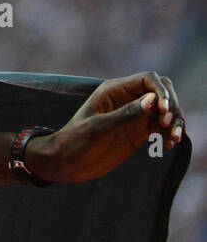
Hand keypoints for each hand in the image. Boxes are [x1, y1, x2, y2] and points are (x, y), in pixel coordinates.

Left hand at [29, 71, 185, 182]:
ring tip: (173, 139)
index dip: (161, 91)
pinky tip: (168, 145)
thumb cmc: (75, 141)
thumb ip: (125, 114)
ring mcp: (135, 115)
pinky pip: (162, 127)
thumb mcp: (98, 128)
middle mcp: (127, 99)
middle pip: (162, 91)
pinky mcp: (139, 131)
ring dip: (175, 121)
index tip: (163, 110)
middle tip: (169, 125)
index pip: (148, 79)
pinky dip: (170, 133)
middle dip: (172, 105)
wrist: (66, 162)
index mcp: (114, 90)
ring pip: (165, 110)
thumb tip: (152, 100)